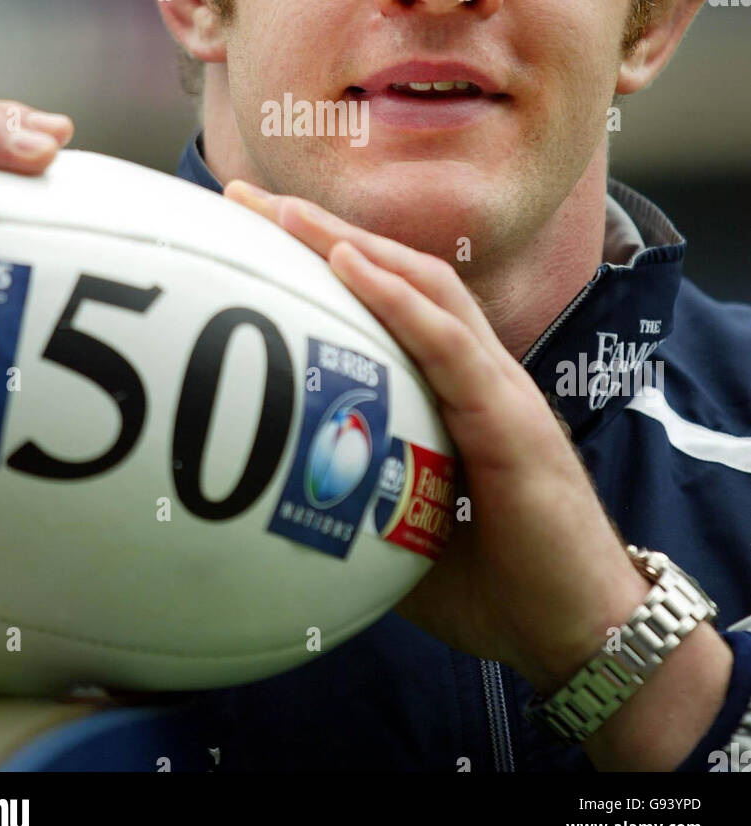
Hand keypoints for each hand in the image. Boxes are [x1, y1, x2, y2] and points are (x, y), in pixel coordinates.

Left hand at [224, 180, 648, 693]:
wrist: (581, 629)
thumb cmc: (498, 583)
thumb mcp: (404, 535)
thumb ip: (355, 505)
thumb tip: (272, 511)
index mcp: (451, 391)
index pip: (386, 300)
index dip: (324, 259)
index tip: (250, 231)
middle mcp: (476, 372)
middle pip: (398, 273)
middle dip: (322, 229)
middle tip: (243, 196)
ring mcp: (497, 388)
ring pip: (425, 287)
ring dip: (352, 243)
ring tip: (285, 212)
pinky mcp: (510, 418)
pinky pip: (449, 344)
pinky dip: (398, 298)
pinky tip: (350, 264)